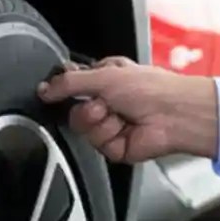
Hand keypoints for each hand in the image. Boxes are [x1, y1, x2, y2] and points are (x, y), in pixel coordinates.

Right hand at [36, 57, 219, 162]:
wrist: (174, 114)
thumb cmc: (152, 88)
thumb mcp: (105, 75)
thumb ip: (70, 82)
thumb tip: (45, 88)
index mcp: (107, 79)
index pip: (73, 85)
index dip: (65, 89)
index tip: (56, 90)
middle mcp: (109, 102)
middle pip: (75, 111)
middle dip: (86, 109)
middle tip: (103, 104)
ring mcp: (113, 125)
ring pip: (84, 129)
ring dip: (99, 122)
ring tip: (118, 115)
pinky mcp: (117, 146)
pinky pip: (98, 145)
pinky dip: (109, 136)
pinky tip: (125, 129)